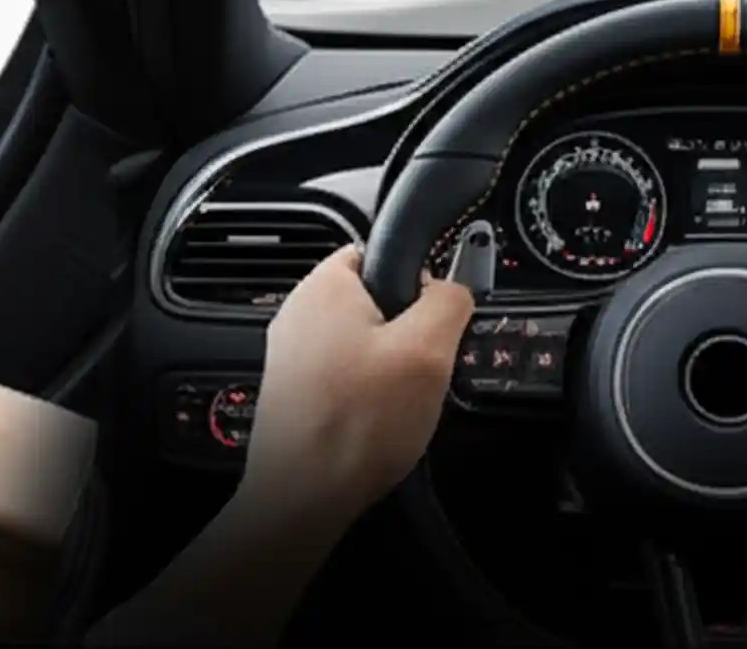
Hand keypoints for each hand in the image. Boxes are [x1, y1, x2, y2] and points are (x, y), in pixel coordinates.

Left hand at [241, 244, 472, 519]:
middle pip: (373, 302)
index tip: (433, 315)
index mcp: (324, 286)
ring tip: (397, 402)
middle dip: (406, 333)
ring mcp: (291, 355)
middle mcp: (297, 314)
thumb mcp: (428, 351)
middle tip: (420, 368)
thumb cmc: (355, 425)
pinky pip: (344, 377)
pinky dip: (366, 395)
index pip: (377, 250)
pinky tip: (376, 423)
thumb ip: (449, 301)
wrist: (302, 496)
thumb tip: (454, 286)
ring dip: (389, 369)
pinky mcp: (294, 391)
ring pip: (362, 344)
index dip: (416, 279)